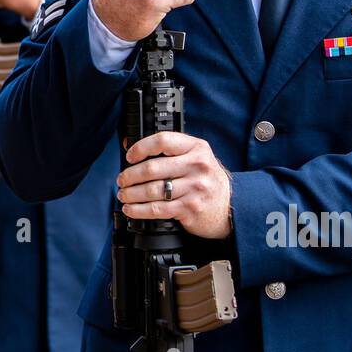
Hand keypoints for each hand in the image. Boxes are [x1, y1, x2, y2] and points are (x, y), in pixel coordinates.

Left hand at [116, 132, 231, 238]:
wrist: (229, 206)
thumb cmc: (207, 179)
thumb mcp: (195, 157)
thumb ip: (170, 150)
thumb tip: (130, 145)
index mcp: (196, 148)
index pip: (163, 141)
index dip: (141, 147)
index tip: (130, 156)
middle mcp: (197, 166)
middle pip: (153, 168)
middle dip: (130, 175)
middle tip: (122, 180)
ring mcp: (194, 188)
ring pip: (152, 190)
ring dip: (131, 194)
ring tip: (124, 195)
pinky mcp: (190, 208)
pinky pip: (157, 209)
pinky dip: (139, 210)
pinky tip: (131, 209)